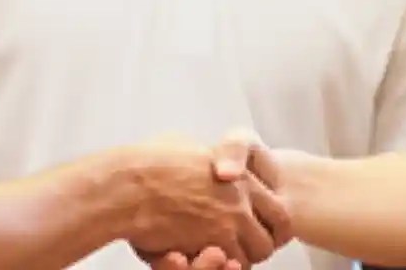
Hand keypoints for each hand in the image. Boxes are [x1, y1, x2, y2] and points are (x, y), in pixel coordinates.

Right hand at [126, 133, 290, 267]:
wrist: (127, 185)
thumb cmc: (145, 165)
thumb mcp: (184, 147)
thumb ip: (204, 158)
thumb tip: (205, 161)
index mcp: (239, 173)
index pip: (278, 210)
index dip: (266, 227)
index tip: (253, 234)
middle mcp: (241, 196)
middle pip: (271, 236)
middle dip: (256, 248)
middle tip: (236, 251)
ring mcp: (231, 219)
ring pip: (254, 255)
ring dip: (236, 260)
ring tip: (213, 256)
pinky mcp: (215, 240)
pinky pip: (230, 265)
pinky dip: (217, 266)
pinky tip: (197, 257)